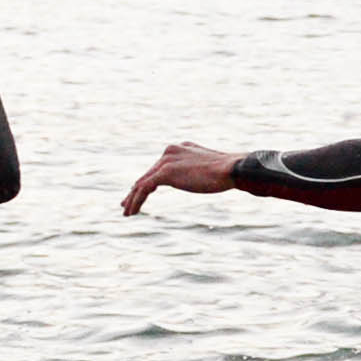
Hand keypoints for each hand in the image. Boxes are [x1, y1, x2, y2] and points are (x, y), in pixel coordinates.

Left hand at [120, 148, 246, 216]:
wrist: (233, 169)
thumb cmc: (230, 172)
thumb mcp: (211, 168)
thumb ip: (200, 170)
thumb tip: (203, 179)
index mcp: (180, 148)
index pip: (159, 167)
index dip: (149, 180)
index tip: (142, 192)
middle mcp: (170, 152)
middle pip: (148, 174)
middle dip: (135, 190)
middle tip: (126, 203)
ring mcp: (166, 161)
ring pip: (142, 182)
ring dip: (132, 198)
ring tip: (127, 212)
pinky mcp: (165, 173)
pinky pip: (144, 188)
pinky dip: (136, 200)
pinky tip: (132, 211)